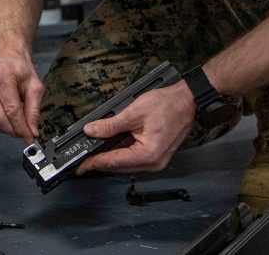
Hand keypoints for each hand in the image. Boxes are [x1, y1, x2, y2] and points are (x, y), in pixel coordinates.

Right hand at [0, 52, 43, 141]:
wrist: (5, 57)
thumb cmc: (19, 70)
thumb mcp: (34, 86)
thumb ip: (34, 110)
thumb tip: (32, 132)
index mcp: (1, 76)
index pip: (11, 110)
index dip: (21, 128)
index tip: (30, 138)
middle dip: (13, 130)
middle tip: (24, 134)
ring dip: (6, 128)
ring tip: (16, 124)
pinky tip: (6, 116)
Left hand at [76, 81, 195, 174]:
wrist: (187, 101)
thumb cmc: (167, 105)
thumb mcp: (133, 113)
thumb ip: (110, 125)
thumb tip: (91, 131)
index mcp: (148, 155)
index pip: (114, 162)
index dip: (95, 162)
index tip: (81, 165)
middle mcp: (153, 163)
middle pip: (120, 166)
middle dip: (100, 162)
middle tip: (83, 160)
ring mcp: (156, 161)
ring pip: (126, 164)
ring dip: (111, 159)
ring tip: (93, 153)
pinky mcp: (156, 155)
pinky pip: (134, 158)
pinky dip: (121, 154)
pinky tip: (110, 148)